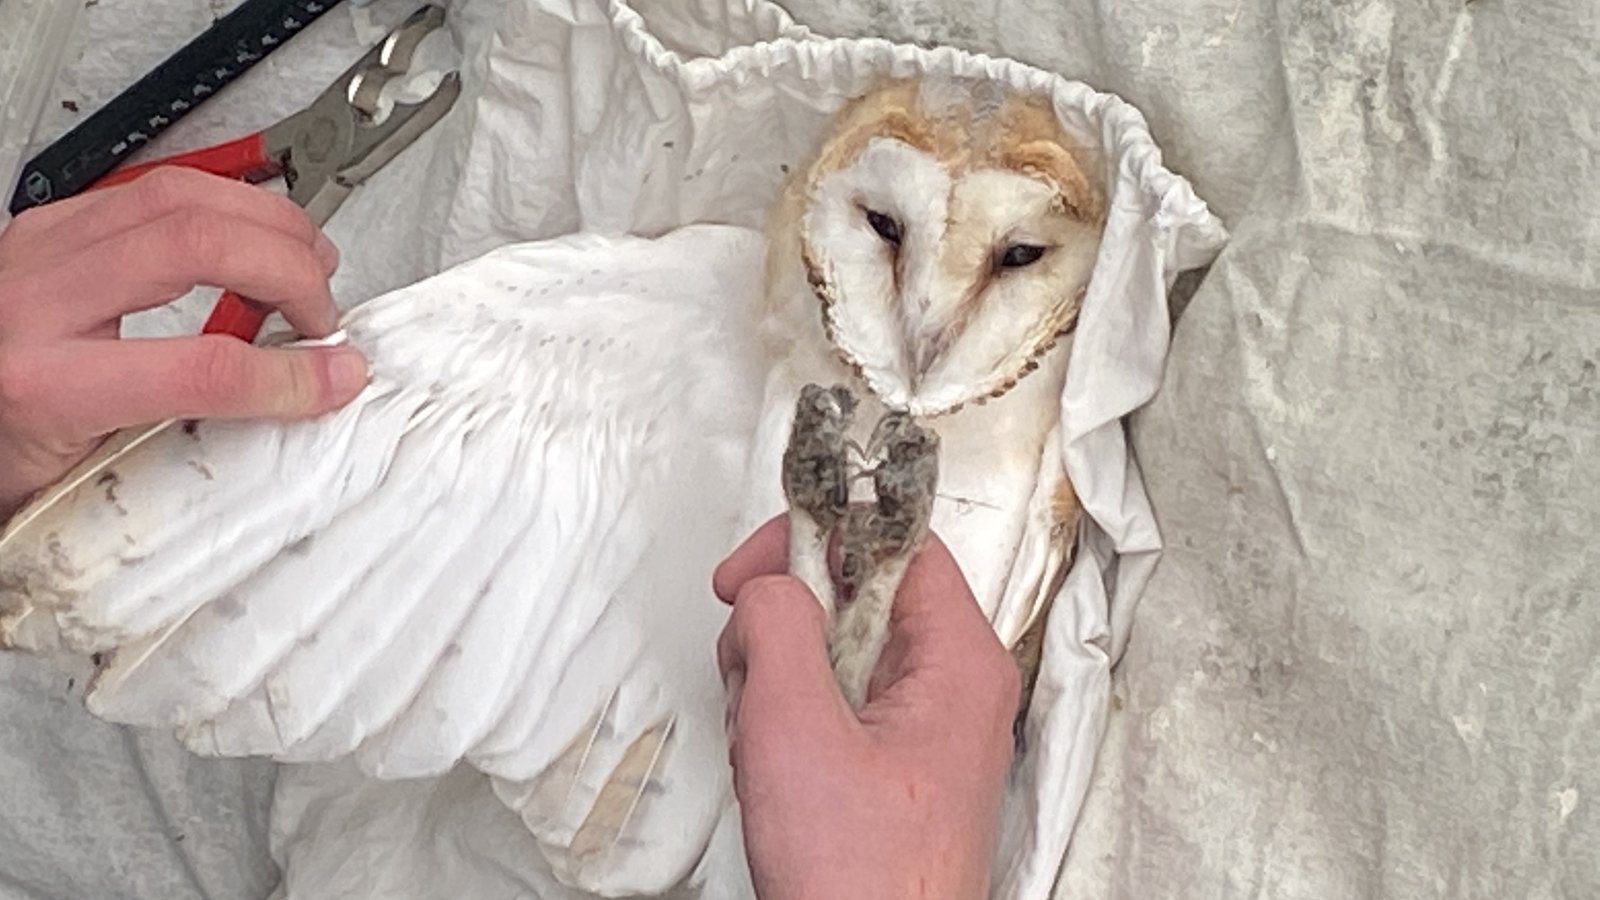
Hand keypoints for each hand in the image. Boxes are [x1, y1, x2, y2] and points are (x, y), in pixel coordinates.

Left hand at [0, 168, 369, 518]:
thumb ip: (187, 439)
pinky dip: (224, 205)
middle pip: (194, 244)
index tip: (332, 378)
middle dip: (288, 271)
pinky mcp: (48, 224)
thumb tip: (291, 412)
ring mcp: (38, 248)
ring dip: (267, 222)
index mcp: (42, 385)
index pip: (198, 368)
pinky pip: (152, 188)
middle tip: (321, 315)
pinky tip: (253, 235)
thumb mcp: (83, 477)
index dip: (287, 375)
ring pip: (178, 194)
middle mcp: (33, 301)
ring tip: (309, 264)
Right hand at [712, 516, 1019, 899]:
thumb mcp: (796, 730)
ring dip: (777, 683)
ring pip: (834, 650)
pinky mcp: (894, 762)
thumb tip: (767, 587)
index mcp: (959, 662)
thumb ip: (777, 629)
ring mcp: (924, 726)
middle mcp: (954, 686)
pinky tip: (777, 769)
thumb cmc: (864, 883)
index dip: (819, 536)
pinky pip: (832, 703)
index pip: (897, 541)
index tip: (756, 565)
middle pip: (857, 595)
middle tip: (754, 672)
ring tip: (768, 743)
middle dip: (784, 626)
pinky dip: (787, 723)